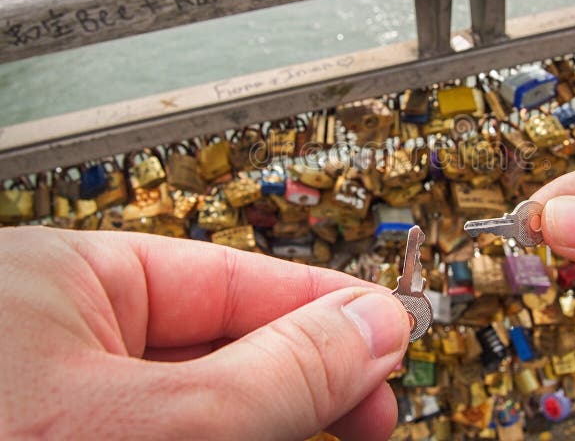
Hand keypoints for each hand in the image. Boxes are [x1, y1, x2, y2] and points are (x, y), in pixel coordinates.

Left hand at [0, 227, 408, 439]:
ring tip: (335, 434)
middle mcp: (55, 340)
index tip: (389, 335)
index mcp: (64, 285)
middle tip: (373, 412)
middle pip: (220, 344)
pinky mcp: (62, 439)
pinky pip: (163, 435)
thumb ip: (274, 374)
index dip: (321, 307)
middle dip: (303, 378)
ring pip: (194, 406)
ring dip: (267, 426)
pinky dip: (218, 440)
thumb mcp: (153, 423)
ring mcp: (56, 408)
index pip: (231, 280)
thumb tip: (368, 325)